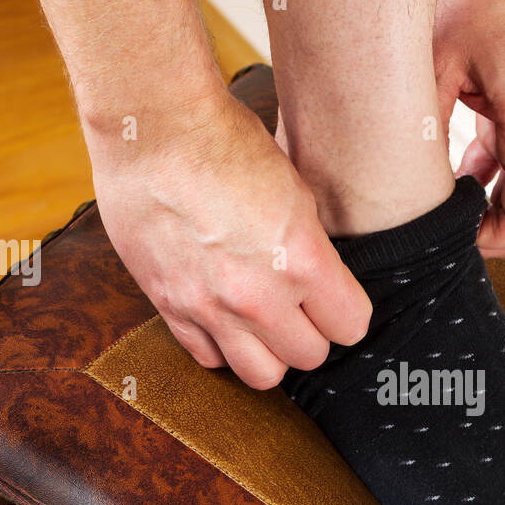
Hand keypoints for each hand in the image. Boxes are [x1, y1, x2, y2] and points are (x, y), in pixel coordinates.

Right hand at [87, 95, 371, 388]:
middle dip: (311, 334)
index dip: (346, 311)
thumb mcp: (297, 193)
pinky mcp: (169, 306)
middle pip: (309, 357)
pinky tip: (224, 316)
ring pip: (262, 375)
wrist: (153, 128)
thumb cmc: (227, 144)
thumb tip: (321, 288)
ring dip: (269, 352)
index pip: (351, 326)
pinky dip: (222, 346)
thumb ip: (312, 253)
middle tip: (299, 307)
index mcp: (301, 261)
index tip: (335, 299)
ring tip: (263, 321)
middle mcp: (258, 295)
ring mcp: (210, 307)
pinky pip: (209, 358)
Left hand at [433, 0, 504, 258]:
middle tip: (434, 229)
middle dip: (482, 236)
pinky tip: (450, 173)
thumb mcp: (439, 65)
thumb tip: (400, 187)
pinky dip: (489, 183)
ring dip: (484, 209)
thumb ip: (425, 132)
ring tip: (438, 204)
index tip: (443, 238)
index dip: (481, 245)